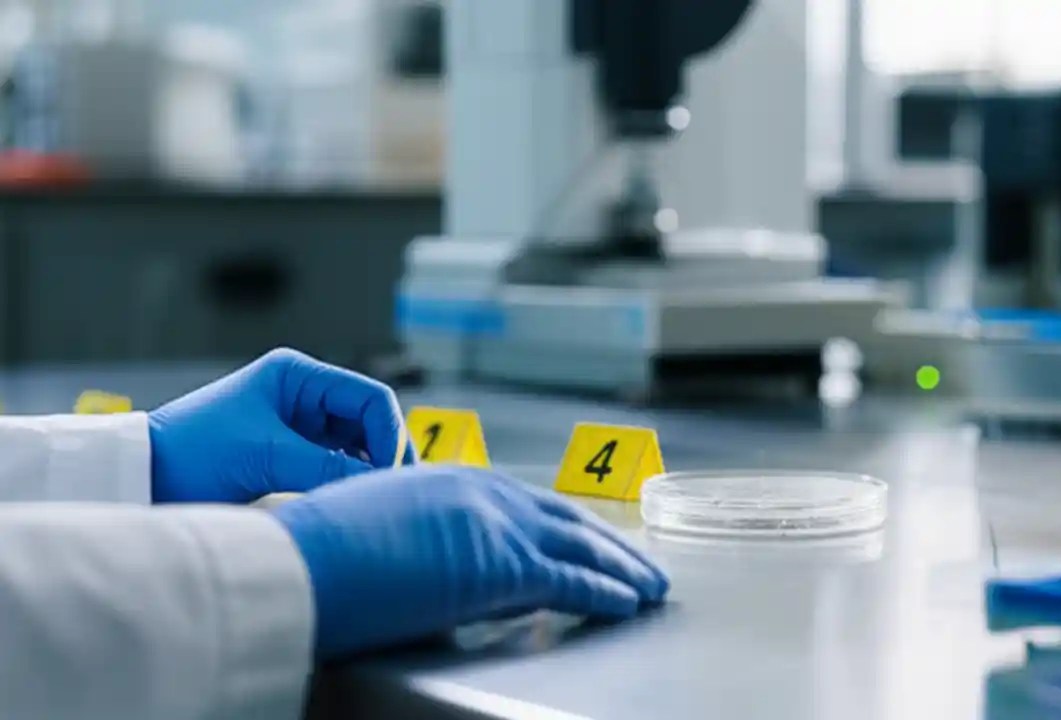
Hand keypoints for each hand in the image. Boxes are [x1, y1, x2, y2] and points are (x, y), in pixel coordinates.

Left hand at [149, 348, 411, 503]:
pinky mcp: (290, 455)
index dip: (389, 434)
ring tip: (376, 500)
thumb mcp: (267, 456)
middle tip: (395, 492)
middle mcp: (304, 395)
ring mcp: (298, 425)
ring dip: (368, 470)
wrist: (144, 476)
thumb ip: (328, 468)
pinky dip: (348, 482)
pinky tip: (353, 501)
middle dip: (385, 453)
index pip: (369, 398)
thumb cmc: (194, 452)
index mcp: (298, 375)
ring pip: (356, 446)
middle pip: (369, 421)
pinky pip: (335, 465)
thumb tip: (381, 487)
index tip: (393, 474)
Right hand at [271, 466, 669, 659]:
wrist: (303, 561)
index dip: (564, 522)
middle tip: (639, 560)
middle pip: (564, 518)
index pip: (525, 502)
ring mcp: (496, 525)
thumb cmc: (320, 552)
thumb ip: (422, 537)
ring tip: (650, 585)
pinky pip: (571, 581)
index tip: (589, 535)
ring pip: (579, 546)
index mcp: (451, 479)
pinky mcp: (503, 565)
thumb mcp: (379, 526)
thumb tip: (437, 566)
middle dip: (608, 542)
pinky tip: (628, 603)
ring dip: (622, 567)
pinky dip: (606, 592)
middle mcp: (483, 492)